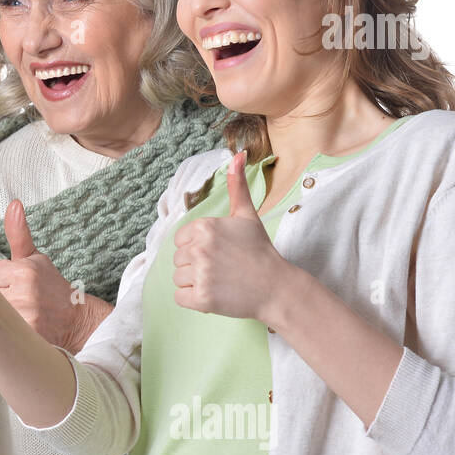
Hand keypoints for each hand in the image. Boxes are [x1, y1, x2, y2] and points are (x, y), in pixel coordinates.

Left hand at [0, 200, 88, 348]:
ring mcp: (25, 315)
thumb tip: (13, 204)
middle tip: (1, 298)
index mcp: (23, 270)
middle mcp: (24, 292)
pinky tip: (9, 325)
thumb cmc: (51, 286)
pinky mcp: (25, 334)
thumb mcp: (35, 258)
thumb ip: (18, 234)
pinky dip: (0, 326)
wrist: (76, 319)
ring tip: (5, 311)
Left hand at [173, 150, 289, 320]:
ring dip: (195, 283)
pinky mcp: (201, 298)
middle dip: (196, 266)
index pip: (180, 240)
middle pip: (178, 260)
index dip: (197, 248)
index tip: (219, 252)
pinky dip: (194, 300)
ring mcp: (201, 274)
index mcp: (205, 226)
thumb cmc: (259, 250)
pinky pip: (180, 298)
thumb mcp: (247, 215)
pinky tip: (214, 294)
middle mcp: (200, 248)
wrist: (276, 287)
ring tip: (220, 281)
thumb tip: (238, 154)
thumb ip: (238, 186)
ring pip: (178, 279)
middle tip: (223, 268)